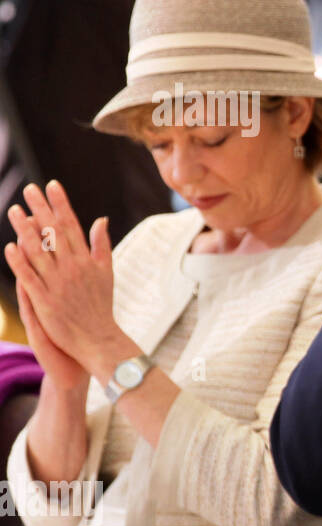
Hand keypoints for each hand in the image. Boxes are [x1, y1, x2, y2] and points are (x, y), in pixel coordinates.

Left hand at [4, 181, 131, 379]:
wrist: (99, 340)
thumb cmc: (100, 306)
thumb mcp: (106, 273)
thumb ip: (101, 245)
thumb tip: (101, 219)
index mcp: (87, 260)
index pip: (72, 226)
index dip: (61, 204)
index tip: (52, 185)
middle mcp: (74, 268)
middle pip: (55, 233)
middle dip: (42, 209)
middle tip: (29, 189)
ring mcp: (59, 284)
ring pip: (40, 252)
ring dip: (26, 230)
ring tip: (14, 211)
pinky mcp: (46, 301)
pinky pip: (30, 278)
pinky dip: (21, 263)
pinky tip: (11, 247)